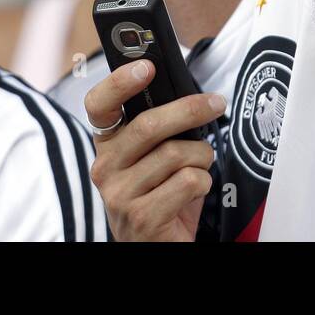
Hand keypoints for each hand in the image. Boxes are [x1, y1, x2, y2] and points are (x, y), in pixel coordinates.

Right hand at [84, 61, 223, 240]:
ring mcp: (119, 195)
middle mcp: (104, 168)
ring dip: (201, 157)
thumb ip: (158, 130)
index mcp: (106, 145)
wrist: (158, 247)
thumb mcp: (153, 159)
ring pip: (176, 154)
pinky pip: (188, 181)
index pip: (99, 105)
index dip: (120, 82)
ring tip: (200, 167)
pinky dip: (203, 182)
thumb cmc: (162, 196)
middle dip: (189, 109)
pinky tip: (194, 191)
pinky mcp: (142, 217)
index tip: (147, 67)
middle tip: (215, 103)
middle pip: (148, 125)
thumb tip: (188, 96)